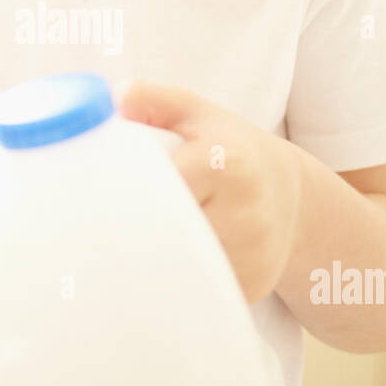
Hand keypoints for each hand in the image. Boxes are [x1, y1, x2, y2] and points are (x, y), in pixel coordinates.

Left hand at [117, 80, 301, 302]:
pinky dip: (174, 281)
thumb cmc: (231, 150)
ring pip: (178, 267)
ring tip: (130, 249)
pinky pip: (197, 288)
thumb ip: (157, 100)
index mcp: (226, 164)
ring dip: (151, 260)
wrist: (289, 195)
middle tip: (95, 235)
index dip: (128, 195)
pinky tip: (166, 266)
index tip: (95, 201)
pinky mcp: (252, 285)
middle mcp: (246, 213)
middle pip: (166, 233)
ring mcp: (252, 255)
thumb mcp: (198, 113)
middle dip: (132, 234)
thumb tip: (116, 97)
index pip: (160, 188)